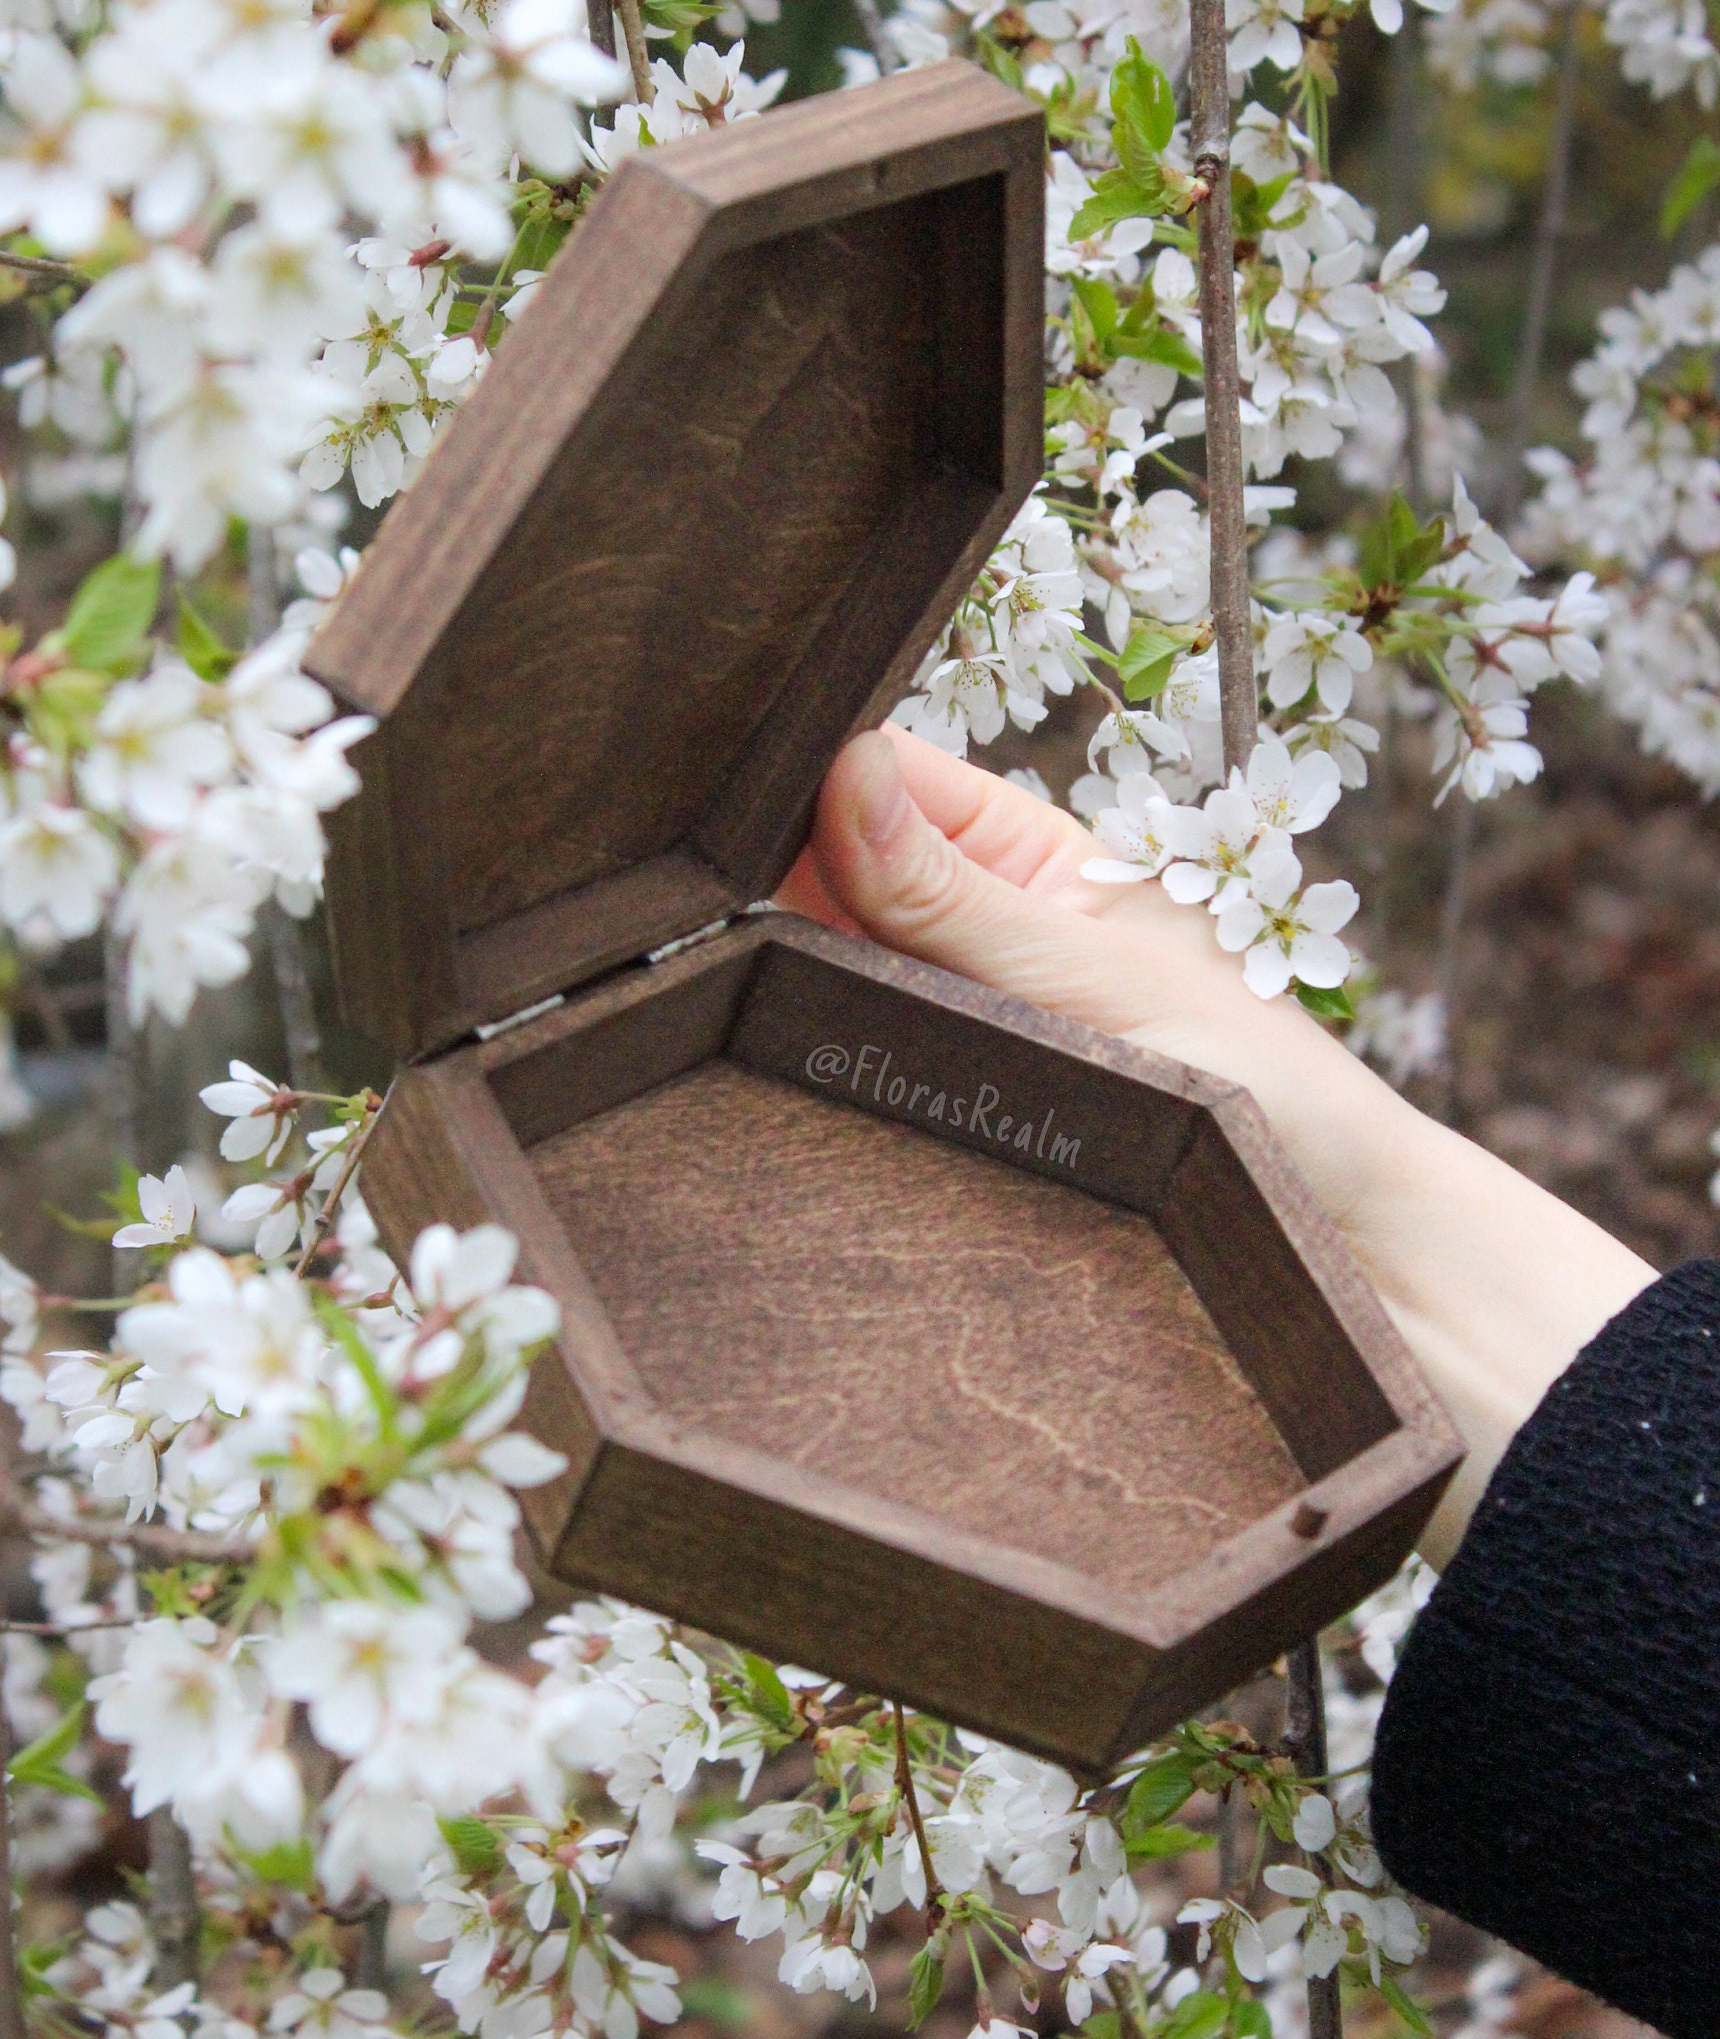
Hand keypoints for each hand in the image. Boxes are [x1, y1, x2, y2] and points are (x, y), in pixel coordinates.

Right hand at [784, 728, 1654, 1561]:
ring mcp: (963, 1035)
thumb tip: (841, 769)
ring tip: (717, 989)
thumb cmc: (1269, 1103)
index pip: (890, 782)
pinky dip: (810, 1072)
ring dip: (781, 988)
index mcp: (1042, 865)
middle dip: (768, 886)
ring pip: (833, 987)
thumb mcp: (1098, 980)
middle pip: (838, 883)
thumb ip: (953, 895)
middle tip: (689, 908)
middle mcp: (990, 940)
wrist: (1349, 1268)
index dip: (806, 778)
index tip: (719, 804)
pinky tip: (761, 1071)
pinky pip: (857, 1082)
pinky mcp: (952, 1130)